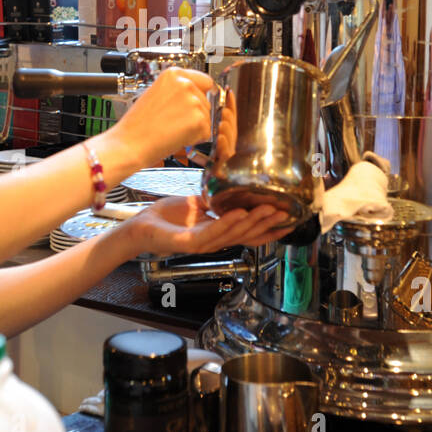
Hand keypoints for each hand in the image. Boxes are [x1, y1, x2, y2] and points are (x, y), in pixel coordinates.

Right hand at [107, 68, 215, 168]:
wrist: (129, 144)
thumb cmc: (137, 125)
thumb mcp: (154, 94)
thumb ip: (175, 90)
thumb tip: (194, 93)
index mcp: (173, 74)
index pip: (204, 80)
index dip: (202, 94)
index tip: (201, 101)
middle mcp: (185, 84)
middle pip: (206, 100)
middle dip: (196, 113)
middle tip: (174, 122)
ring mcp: (193, 101)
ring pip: (207, 117)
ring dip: (195, 127)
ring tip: (172, 129)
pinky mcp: (199, 120)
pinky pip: (206, 132)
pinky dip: (196, 139)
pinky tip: (176, 137)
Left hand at [116, 195, 290, 259]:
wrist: (141, 226)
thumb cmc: (166, 216)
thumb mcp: (197, 205)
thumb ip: (215, 202)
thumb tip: (232, 188)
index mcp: (218, 232)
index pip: (249, 232)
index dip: (269, 228)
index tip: (289, 220)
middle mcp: (215, 240)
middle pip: (247, 234)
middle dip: (268, 223)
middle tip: (287, 213)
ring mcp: (204, 243)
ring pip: (234, 233)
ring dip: (253, 221)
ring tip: (269, 209)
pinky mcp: (190, 242)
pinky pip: (213, 232)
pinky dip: (228, 222)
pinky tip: (240, 213)